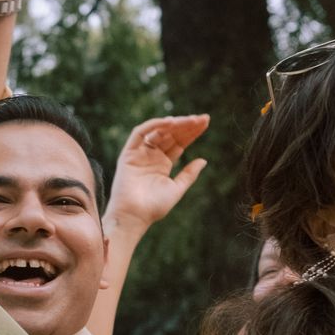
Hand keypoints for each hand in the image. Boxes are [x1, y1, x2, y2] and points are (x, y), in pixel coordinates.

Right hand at [107, 116, 208, 230]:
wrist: (135, 216)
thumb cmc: (154, 207)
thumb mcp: (177, 189)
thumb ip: (189, 174)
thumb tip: (204, 160)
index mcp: (163, 164)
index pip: (179, 143)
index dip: (192, 132)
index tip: (206, 123)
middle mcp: (151, 156)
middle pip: (171, 134)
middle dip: (186, 125)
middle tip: (203, 118)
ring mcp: (140, 154)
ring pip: (158, 131)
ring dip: (174, 123)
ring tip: (191, 120)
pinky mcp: (128, 153)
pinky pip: (140, 133)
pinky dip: (154, 125)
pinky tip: (170, 122)